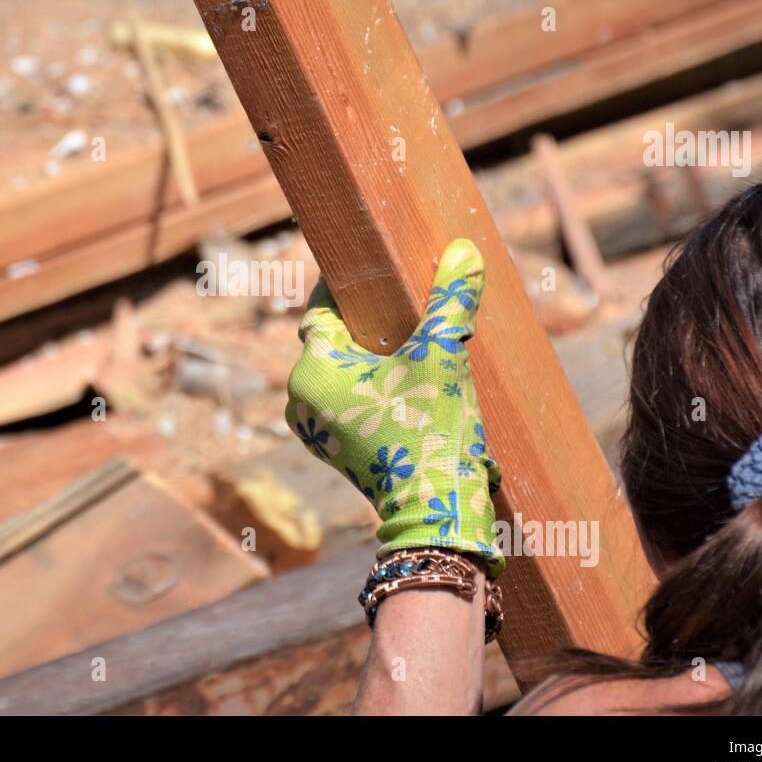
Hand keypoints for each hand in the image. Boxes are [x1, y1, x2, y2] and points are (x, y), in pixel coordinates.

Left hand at [285, 238, 502, 575]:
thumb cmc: (432, 428)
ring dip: (365, 360)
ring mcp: (310, 427)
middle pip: (330, 341)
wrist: (434, 509)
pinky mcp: (328, 449)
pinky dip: (364, 389)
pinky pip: (341, 402)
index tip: (372, 271)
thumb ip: (450, 301)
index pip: (322, 309)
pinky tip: (400, 383)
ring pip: (336, 373)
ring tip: (406, 346)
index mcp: (313, 366)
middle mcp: (298, 396)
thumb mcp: (444, 356)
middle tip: (402, 307)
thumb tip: (463, 252)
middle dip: (363, 325)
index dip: (347, 288)